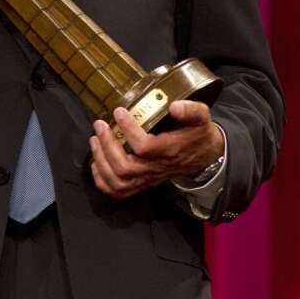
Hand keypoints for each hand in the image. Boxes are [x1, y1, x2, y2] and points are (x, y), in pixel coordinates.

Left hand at [89, 100, 223, 198]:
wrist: (204, 155)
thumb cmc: (198, 134)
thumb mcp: (202, 117)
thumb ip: (191, 110)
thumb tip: (174, 106)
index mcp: (171, 150)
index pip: (144, 146)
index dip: (128, 129)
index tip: (119, 111)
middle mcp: (157, 168)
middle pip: (125, 166)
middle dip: (107, 145)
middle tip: (100, 125)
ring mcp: (149, 178)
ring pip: (118, 180)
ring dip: (101, 161)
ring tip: (95, 140)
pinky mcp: (143, 183)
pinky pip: (119, 191)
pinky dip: (102, 180)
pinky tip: (96, 163)